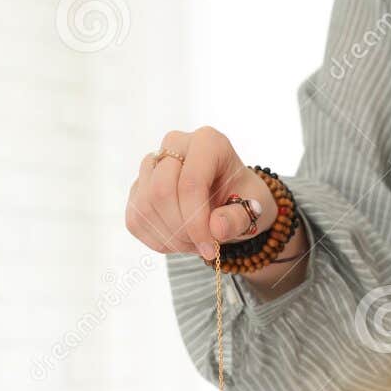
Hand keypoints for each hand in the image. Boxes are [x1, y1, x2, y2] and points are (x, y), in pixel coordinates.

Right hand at [124, 127, 277, 262]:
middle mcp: (175, 144)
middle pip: (161, 191)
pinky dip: (158, 239)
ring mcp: (152, 164)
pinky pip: (136, 219)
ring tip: (195, 242)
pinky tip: (180, 239)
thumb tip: (217, 228)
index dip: (197, 222)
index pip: (191, 182)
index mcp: (207, 142)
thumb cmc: (242, 198)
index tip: (210, 248)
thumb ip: (238, 219)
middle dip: (181, 229)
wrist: (229, 198)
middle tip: (203, 246)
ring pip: (145, 206)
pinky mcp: (138, 187)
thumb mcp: (254, 208)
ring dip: (170, 237)